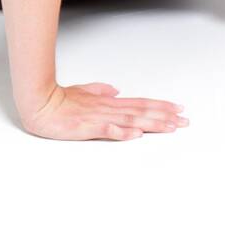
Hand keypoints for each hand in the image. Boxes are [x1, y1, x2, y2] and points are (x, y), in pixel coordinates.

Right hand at [22, 83, 187, 140]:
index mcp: (107, 102)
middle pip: (141, 111)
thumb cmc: (58, 100)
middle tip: (185, 120)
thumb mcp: (82, 91)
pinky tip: (136, 136)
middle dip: (165, 116)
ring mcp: (98, 118)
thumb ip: (99, 90)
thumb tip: (116, 90)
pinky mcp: (86, 127)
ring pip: (131, 120)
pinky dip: (122, 133)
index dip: (159, 106)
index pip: (139, 103)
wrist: (39, 103)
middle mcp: (107, 109)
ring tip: (171, 127)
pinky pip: (107, 130)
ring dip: (152, 124)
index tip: (177, 109)